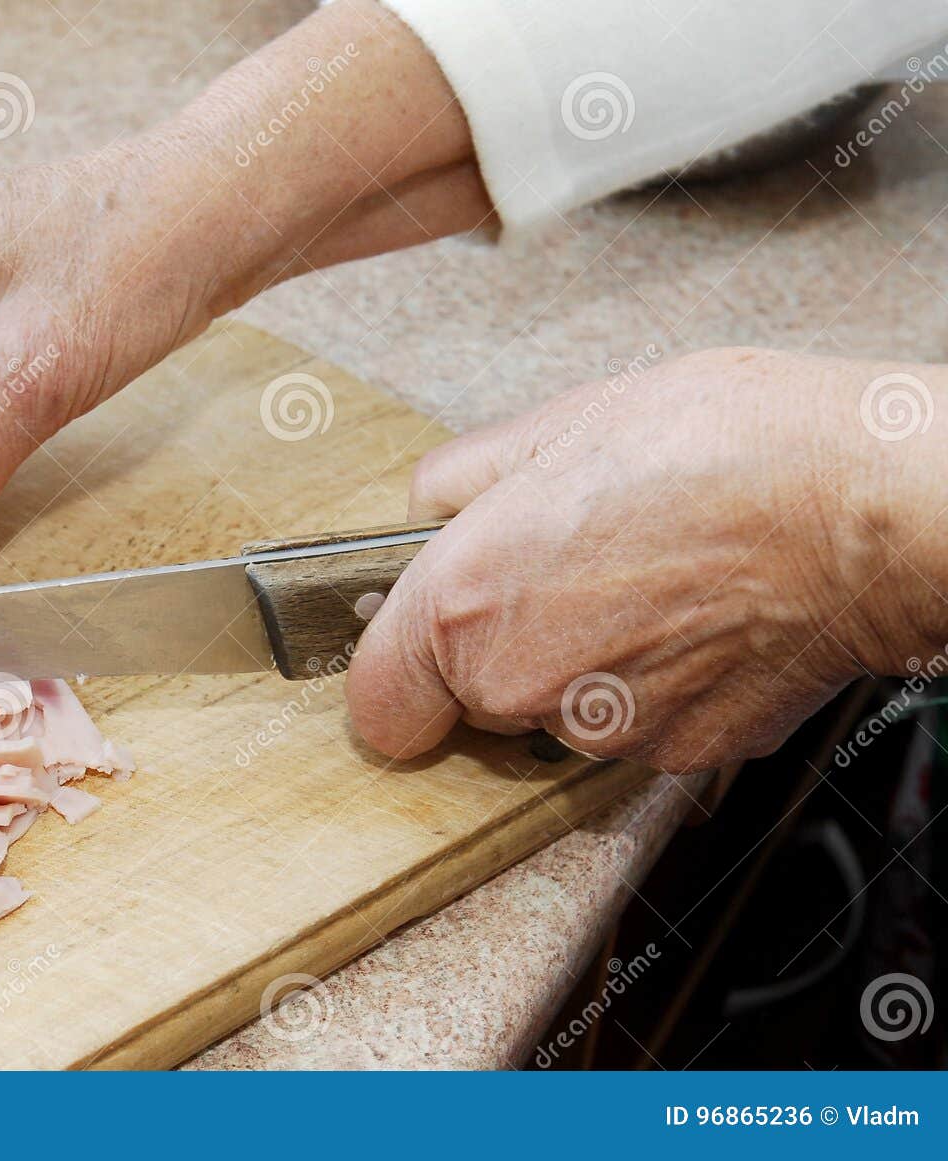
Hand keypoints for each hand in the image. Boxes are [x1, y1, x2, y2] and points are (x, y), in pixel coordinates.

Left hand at [346, 348, 947, 772]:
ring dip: (582, 665)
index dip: (399, 670)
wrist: (866, 505)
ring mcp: (606, 731)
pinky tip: (692, 617)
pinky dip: (653, 685)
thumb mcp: (562, 424)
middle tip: (565, 568)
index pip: (379, 706)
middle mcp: (522, 686)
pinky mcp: (683, 755)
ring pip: (559, 715)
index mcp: (465, 606)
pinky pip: (636, 727)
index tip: (420, 641)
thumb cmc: (724, 449)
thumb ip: (464, 479)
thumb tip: (431, 504)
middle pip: (473, 702)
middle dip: (501, 647)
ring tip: (645, 581)